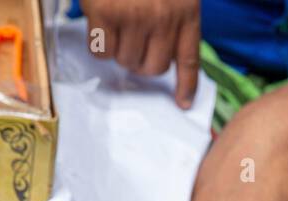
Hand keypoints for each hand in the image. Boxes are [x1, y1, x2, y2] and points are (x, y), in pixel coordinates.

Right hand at [80, 0, 200, 107]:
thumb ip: (173, 16)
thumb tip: (161, 57)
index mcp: (185, 10)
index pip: (188, 58)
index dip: (186, 85)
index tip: (183, 103)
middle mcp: (164, 17)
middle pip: (153, 69)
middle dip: (140, 63)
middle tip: (131, 45)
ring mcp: (135, 17)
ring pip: (126, 61)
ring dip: (118, 50)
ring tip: (116, 25)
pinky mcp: (106, 15)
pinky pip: (102, 52)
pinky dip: (98, 44)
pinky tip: (100, 23)